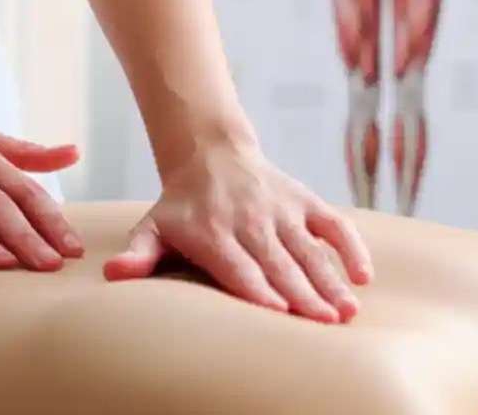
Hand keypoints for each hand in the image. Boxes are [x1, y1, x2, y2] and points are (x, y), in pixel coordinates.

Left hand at [103, 142, 372, 323]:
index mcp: (213, 232)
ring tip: (346, 311)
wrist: (210, 154)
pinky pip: (333, 224)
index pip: (238, 265)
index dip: (258, 287)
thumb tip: (114, 274)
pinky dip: (350, 247)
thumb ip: (139, 254)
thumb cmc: (181, 207)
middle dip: (302, 293)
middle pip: (278, 262)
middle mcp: (250, 220)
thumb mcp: (152, 226)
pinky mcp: (304, 201)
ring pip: (308, 249)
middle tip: (323, 323)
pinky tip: (364, 277)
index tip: (277, 310)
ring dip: (329, 280)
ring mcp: (281, 210)